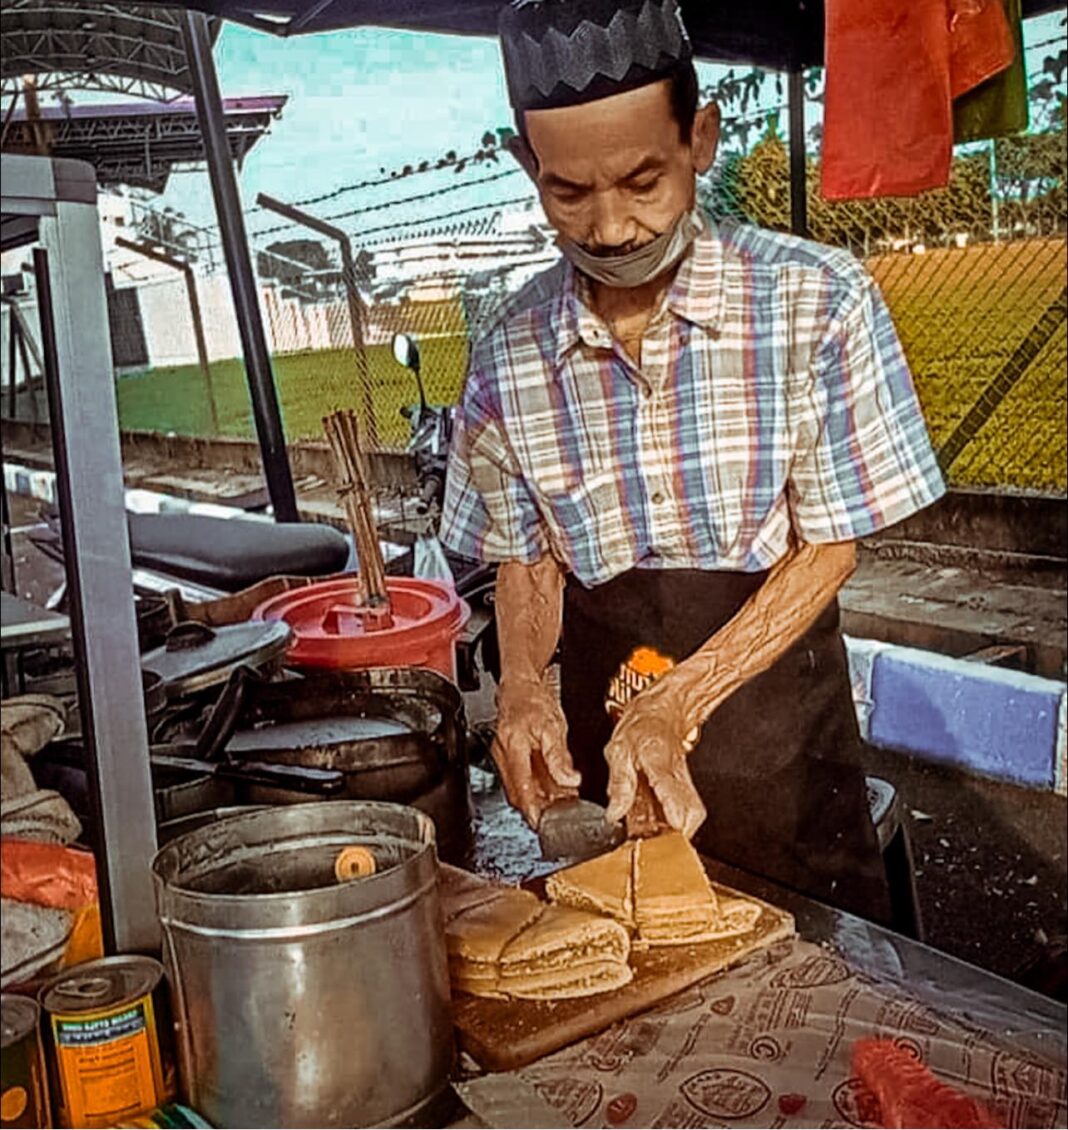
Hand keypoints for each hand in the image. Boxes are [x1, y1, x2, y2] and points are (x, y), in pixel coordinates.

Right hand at [493, 675, 580, 827]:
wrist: (520, 684)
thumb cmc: (532, 699)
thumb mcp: (552, 725)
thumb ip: (559, 756)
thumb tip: (569, 780)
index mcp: (512, 747)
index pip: (520, 788)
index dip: (533, 810)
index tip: (545, 824)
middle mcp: (502, 754)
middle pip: (518, 793)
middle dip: (539, 807)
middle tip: (560, 815)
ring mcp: (502, 755)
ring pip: (519, 787)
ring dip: (539, 797)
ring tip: (561, 803)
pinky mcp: (506, 755)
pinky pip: (519, 777)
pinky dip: (535, 786)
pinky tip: (551, 788)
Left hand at [603, 674, 705, 838]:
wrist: (665, 711)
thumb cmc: (642, 727)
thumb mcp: (619, 750)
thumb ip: (619, 783)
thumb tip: (614, 813)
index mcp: (660, 763)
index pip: (672, 792)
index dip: (670, 815)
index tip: (664, 833)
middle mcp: (679, 776)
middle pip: (692, 815)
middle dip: (675, 836)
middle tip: (653, 845)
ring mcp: (687, 784)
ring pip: (693, 818)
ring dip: (674, 832)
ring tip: (652, 837)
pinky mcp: (687, 789)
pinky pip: (688, 813)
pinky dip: (674, 824)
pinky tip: (657, 825)